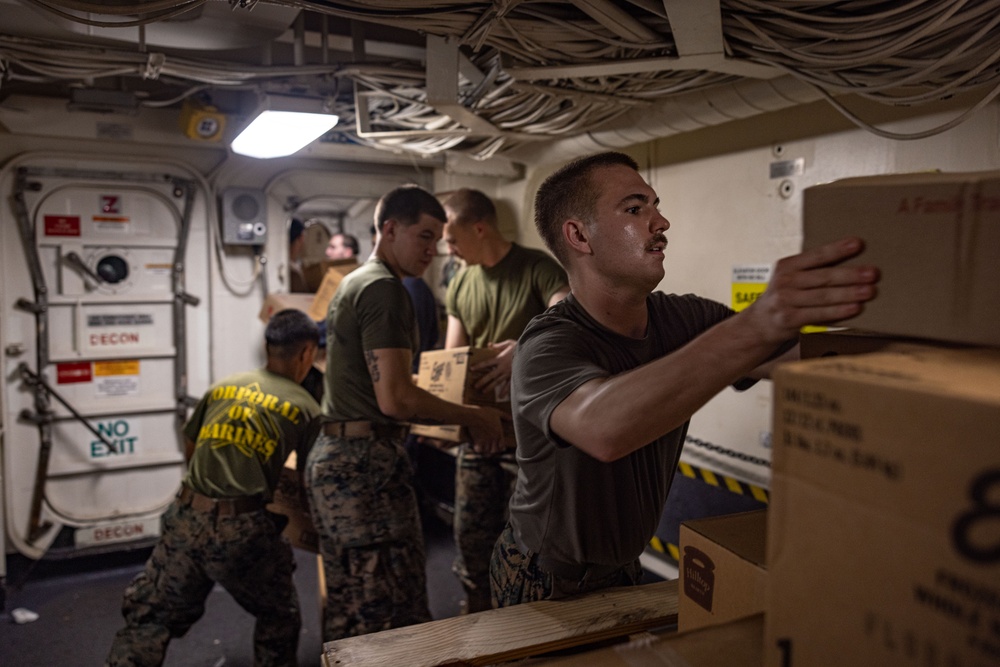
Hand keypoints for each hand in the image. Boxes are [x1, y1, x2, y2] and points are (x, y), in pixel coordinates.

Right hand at [466, 405, 508, 455]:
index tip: (496, 446)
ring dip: (485, 450)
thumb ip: (504, 416)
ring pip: (487, 451)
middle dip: (492, 450)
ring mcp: (486, 441)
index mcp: (499, 433)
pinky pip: (479, 450)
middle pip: (494, 450)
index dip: (499, 447)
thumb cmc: (485, 413)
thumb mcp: (496, 412)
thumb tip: (511, 418)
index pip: (502, 446)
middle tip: (489, 448)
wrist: (473, 415)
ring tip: (483, 448)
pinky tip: (476, 446)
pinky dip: (478, 449)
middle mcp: (493, 439)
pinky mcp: (478, 442)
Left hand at [472, 339, 516, 399]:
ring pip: (497, 382)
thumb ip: (498, 345)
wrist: (531, 353)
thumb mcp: (508, 343)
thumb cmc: (519, 347)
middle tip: (475, 386)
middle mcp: (503, 367)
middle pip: (490, 375)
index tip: (471, 369)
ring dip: (490, 387)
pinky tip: (501, 397)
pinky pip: (508, 385)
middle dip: (482, 381)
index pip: (487, 363)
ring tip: (483, 392)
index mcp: (500, 358)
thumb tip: (489, 344)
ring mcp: (508, 373)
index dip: (479, 366)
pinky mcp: (514, 376)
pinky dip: (505, 391)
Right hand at [747, 237, 878, 343]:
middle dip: (850, 275)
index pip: (816, 255)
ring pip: (823, 296)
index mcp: (787, 265)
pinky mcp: (789, 319)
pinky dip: (838, 311)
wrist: (760, 322)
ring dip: (848, 294)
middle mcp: (784, 281)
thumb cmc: (785, 296)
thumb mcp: (790, 277)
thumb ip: (813, 270)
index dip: (837, 249)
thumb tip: (853, 265)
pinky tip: (854, 308)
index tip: (858, 244)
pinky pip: (818, 314)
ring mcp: (785, 301)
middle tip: (873, 273)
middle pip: (823, 277)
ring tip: (869, 291)